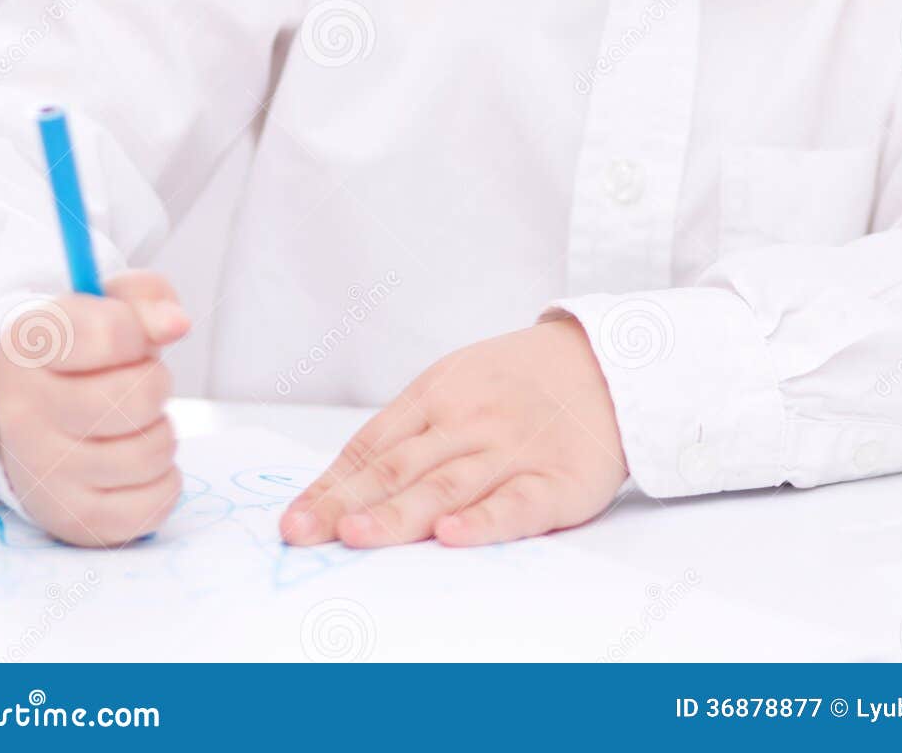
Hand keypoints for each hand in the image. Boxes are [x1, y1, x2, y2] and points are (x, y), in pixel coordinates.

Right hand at [0, 270, 188, 547]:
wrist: (24, 418)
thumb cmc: (79, 354)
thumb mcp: (103, 307)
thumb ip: (144, 299)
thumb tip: (176, 324)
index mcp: (27, 347)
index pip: (111, 333)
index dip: (140, 330)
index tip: (130, 338)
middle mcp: (23, 413)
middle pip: (141, 396)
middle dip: (156, 383)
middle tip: (135, 384)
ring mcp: (44, 474)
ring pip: (153, 450)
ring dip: (161, 432)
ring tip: (132, 425)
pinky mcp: (72, 521)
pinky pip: (155, 504)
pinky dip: (164, 481)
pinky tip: (136, 465)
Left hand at [279, 317, 627, 548]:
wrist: (607, 364)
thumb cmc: (518, 384)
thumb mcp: (458, 385)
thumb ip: (410, 432)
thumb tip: (344, 486)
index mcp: (437, 395)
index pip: (372, 447)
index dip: (331, 487)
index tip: (293, 522)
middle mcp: (468, 422)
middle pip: (399, 469)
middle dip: (346, 505)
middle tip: (303, 535)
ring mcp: (511, 451)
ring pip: (447, 487)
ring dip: (399, 514)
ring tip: (357, 537)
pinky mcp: (556, 481)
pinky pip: (515, 504)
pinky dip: (482, 523)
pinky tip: (451, 537)